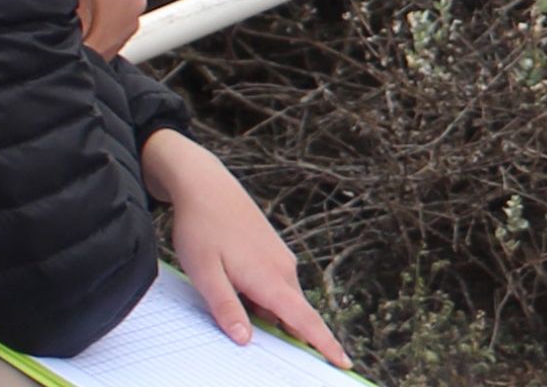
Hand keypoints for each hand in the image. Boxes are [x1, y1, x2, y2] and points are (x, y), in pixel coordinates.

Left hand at [144, 130, 350, 368]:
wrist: (204, 184)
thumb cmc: (202, 228)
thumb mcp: (206, 274)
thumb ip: (226, 308)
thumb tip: (245, 339)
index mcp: (270, 279)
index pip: (305, 320)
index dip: (325, 344)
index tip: (344, 362)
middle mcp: (283, 268)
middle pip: (294, 315)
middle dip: (287, 335)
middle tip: (265, 347)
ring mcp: (280, 257)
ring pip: (282, 298)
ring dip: (267, 313)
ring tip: (232, 299)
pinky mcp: (273, 250)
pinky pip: (275, 283)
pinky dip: (264, 296)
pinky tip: (236, 285)